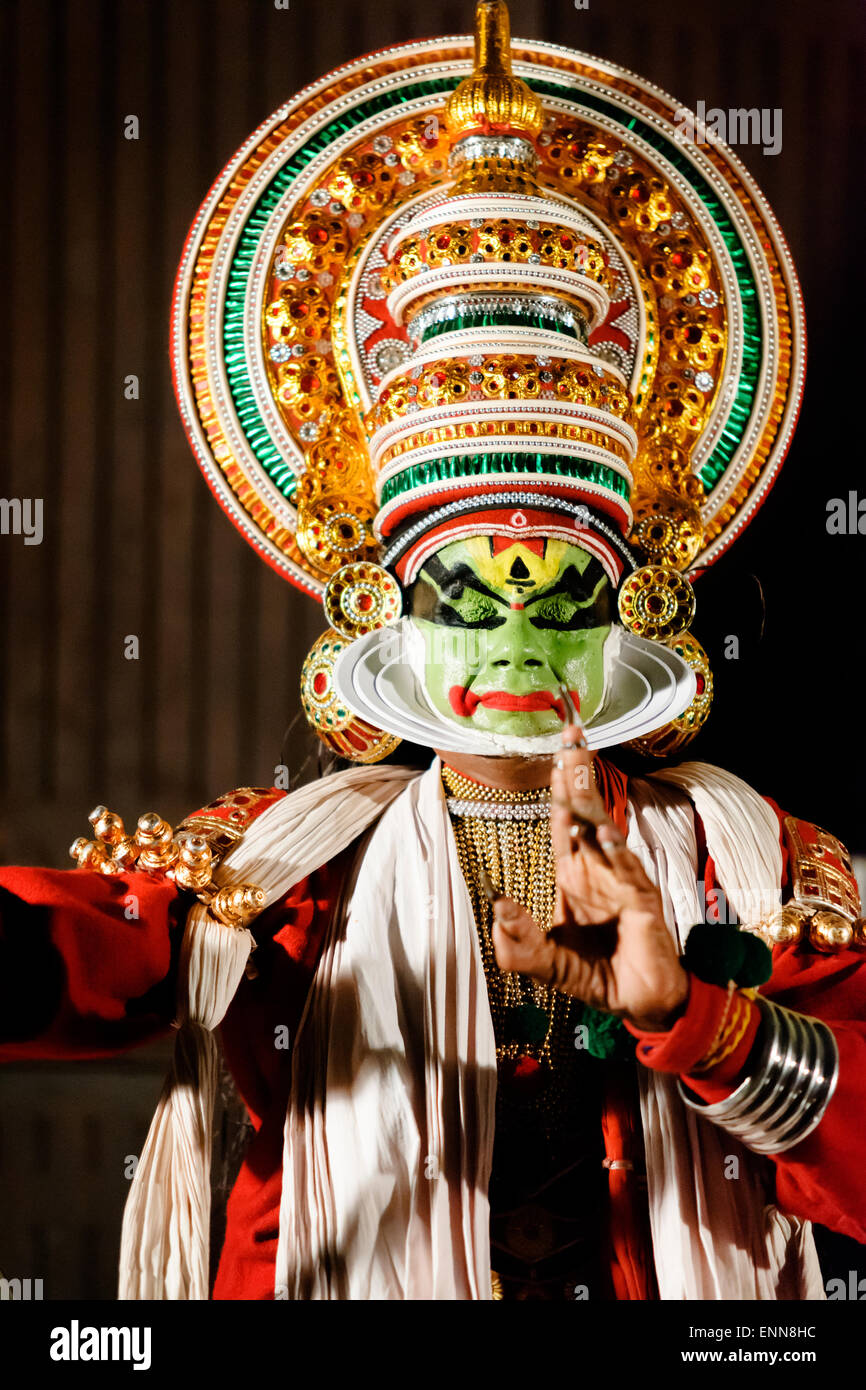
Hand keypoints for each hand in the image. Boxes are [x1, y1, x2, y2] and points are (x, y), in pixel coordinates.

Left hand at [491, 725, 688, 1030]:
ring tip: (577, 766)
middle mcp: (597, 869)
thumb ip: (517, 945)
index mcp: (573, 875)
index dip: (559, 788)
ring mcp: (621, 880)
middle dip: (577, 773)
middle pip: (585, 812)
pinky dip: (616, 853)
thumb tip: (497, 908)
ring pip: (604, 831)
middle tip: (571, 735)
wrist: (640, 1003)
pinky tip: (604, 834)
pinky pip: (627, 872)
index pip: (563, 822)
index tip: (556, 752)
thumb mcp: (544, 965)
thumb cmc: (595, 975)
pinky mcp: (642, 902)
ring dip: (590, 800)